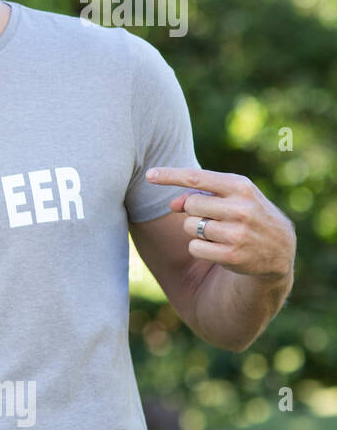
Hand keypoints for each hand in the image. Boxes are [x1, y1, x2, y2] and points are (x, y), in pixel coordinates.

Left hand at [146, 167, 295, 282]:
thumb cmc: (247, 214)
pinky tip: (220, 248)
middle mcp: (241, 208)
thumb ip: (202, 194)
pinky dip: (199, 248)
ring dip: (196, 231)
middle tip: (213, 217)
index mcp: (241, 186)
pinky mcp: (231, 255)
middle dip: (193, 211)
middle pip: (189, 205)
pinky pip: (194, 247)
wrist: (280, 248)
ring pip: (189, 227)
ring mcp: (237, 233)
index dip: (170, 176)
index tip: (149, 174)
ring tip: (220, 232)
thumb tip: (172, 205)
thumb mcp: (233, 196)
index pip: (197, 178)